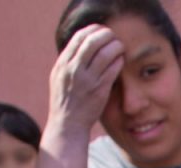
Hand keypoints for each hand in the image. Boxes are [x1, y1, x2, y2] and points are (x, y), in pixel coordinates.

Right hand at [47, 23, 125, 143]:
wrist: (67, 124)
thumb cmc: (65, 100)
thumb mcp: (59, 76)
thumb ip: (68, 60)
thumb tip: (82, 43)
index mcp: (63, 64)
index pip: (79, 37)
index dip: (93, 30)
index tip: (100, 30)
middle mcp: (74, 70)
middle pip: (93, 41)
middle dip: (106, 35)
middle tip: (113, 36)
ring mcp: (87, 80)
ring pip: (106, 53)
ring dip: (116, 46)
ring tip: (120, 47)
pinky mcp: (100, 90)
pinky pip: (113, 69)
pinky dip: (119, 60)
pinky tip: (121, 60)